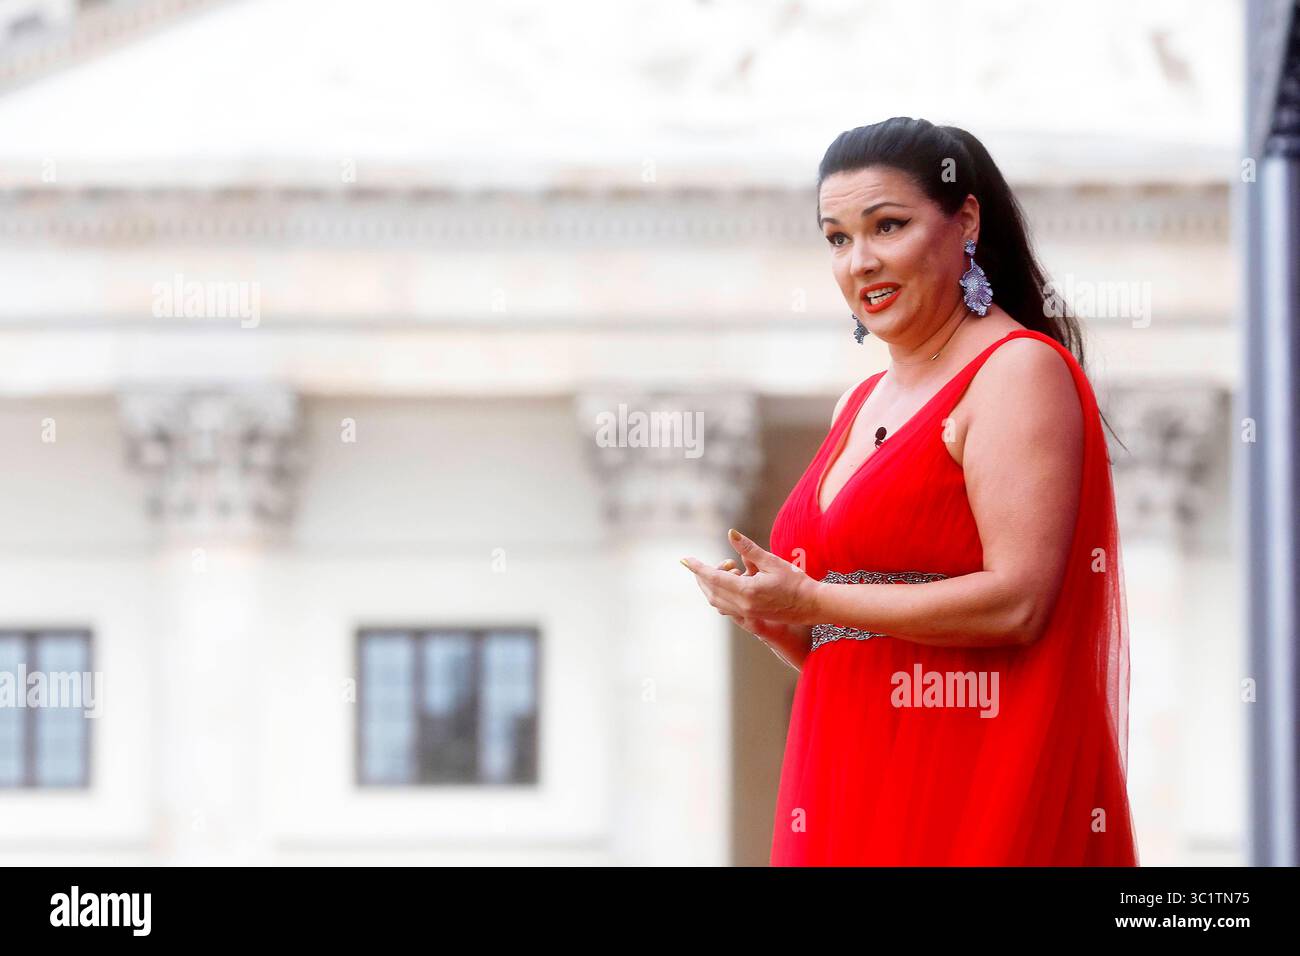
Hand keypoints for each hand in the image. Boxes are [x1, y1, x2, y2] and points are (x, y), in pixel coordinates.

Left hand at [680, 529, 820, 626]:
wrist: (813, 605)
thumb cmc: (796, 581)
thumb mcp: (772, 561)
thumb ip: (748, 549)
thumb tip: (730, 533)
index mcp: (747, 591)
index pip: (713, 577)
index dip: (697, 567)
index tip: (685, 559)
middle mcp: (743, 605)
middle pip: (711, 591)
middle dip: (702, 576)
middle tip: (698, 563)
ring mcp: (747, 614)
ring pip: (717, 601)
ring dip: (710, 587)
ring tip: (719, 570)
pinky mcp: (752, 617)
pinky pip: (727, 608)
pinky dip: (720, 596)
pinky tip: (727, 584)